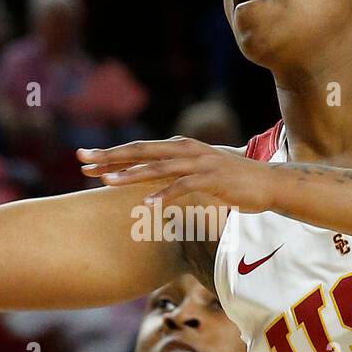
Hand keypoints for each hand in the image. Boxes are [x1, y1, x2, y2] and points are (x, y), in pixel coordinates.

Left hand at [77, 137, 276, 212]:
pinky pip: (183, 186)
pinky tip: (147, 205)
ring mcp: (198, 163)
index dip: (111, 154)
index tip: (85, 159)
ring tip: (106, 182)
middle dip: (110, 157)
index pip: (138, 149)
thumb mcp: (196, 173)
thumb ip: (173, 173)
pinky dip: (164, 194)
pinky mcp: (211, 178)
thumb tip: (146, 182)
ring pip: (158, 167)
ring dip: (130, 175)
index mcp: (179, 147)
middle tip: (83, 161)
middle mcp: (185, 150)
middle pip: (141, 152)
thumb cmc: (230, 181)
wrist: (268, 182)